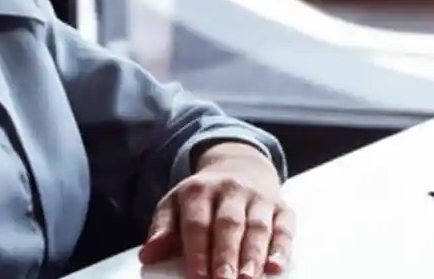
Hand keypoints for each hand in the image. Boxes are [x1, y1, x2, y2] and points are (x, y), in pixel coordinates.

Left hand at [139, 142, 294, 278]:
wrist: (240, 166)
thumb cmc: (203, 198)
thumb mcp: (176, 205)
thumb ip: (162, 229)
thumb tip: (148, 255)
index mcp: (200, 190)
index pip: (198, 223)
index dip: (198, 251)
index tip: (197, 277)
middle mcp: (232, 190)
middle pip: (229, 224)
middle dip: (227, 254)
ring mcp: (259, 197)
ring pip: (258, 226)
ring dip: (254, 254)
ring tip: (249, 278)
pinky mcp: (281, 206)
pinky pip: (285, 226)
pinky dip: (282, 248)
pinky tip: (275, 267)